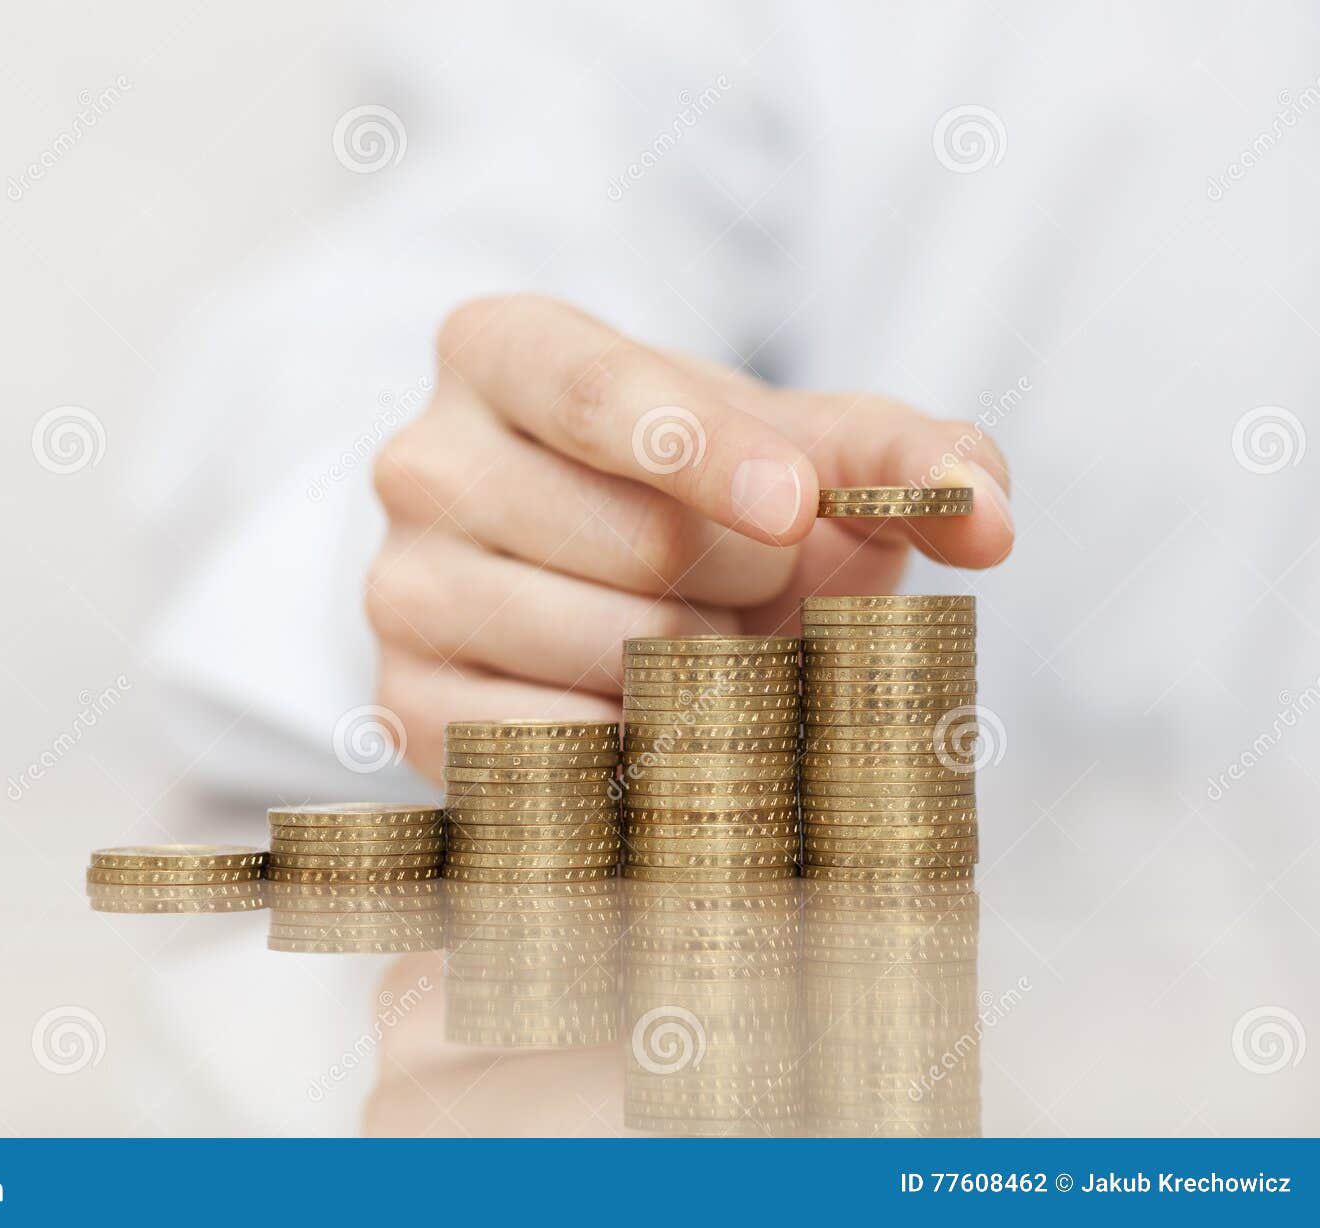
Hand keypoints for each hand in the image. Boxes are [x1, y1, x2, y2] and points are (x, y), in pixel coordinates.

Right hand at [367, 295, 1012, 782]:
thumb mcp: (787, 446)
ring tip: (705, 639)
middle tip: (762, 582)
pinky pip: (560, 746)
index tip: (799, 513)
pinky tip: (655, 708)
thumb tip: (988, 516)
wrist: (573, 579)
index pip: (597, 390)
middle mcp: (421, 460)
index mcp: (500, 351)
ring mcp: (398, 588)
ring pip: (611, 650)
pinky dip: (649, 742)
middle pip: (637, 543)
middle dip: (752, 580)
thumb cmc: (688, 493)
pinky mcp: (403, 704)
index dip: (708, 452)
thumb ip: (898, 454)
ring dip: (714, 667)